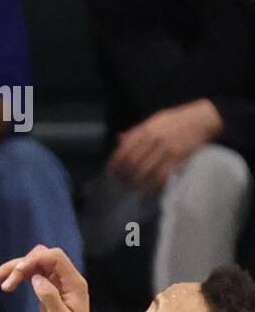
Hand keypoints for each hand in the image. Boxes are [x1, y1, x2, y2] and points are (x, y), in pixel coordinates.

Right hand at [0, 245, 92, 311]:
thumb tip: (36, 278)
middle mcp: (66, 279)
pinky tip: (3, 283)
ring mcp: (56, 283)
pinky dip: (16, 276)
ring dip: (13, 270)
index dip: (34, 259)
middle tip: (2, 281)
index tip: (18, 272)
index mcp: (74, 284)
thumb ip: (50, 297)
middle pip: (40, 257)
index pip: (54, 257)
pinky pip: (30, 274)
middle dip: (19, 264)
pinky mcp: (47, 288)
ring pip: (32, 265)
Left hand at [106, 100, 220, 191]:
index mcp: (144, 129)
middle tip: (122, 184)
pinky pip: (162, 175)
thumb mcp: (153, 121)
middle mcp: (152, 139)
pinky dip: (154, 185)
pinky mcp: (178, 157)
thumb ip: (136, 132)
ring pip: (146, 170)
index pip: (123, 149)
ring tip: (134, 189)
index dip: (114, 164)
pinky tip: (149, 191)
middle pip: (132, 162)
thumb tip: (119, 139)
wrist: (200, 119)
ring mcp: (165, 148)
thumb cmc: (175, 120)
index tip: (110, 174)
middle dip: (125, 175)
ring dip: (137, 183)